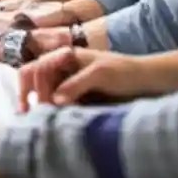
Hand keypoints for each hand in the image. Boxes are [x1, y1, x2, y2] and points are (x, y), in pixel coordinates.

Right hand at [18, 48, 149, 111]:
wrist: (147, 81)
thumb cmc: (125, 71)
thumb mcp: (100, 74)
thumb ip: (76, 84)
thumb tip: (54, 101)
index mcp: (64, 56)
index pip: (36, 69)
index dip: (31, 87)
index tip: (39, 106)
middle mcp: (62, 68)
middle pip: (34, 81)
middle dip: (32, 97)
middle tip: (36, 117)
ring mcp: (68, 82)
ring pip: (44, 94)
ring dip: (41, 106)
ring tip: (43, 121)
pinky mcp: (76, 96)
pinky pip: (57, 103)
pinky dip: (53, 111)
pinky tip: (54, 121)